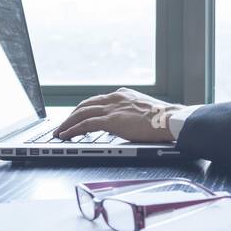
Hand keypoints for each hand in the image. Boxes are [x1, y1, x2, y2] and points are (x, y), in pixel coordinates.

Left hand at [54, 87, 180, 142]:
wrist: (171, 120)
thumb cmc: (165, 119)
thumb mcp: (145, 111)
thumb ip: (133, 114)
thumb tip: (131, 124)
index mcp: (123, 95)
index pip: (98, 101)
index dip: (85, 109)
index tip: (78, 116)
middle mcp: (115, 98)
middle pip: (85, 105)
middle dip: (72, 115)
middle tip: (63, 124)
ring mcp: (112, 108)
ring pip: (81, 113)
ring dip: (67, 123)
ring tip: (59, 131)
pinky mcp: (111, 120)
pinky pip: (85, 124)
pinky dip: (72, 129)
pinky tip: (65, 135)